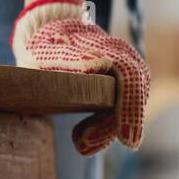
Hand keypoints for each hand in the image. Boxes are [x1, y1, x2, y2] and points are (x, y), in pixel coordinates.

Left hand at [10, 0, 150, 155]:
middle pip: (130, 98)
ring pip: (125, 108)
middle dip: (110, 126)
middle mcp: (126, 60)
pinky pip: (117, 110)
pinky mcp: (119, 87)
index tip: (126, 140)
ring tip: (80, 145)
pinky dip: (103, 128)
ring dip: (105, 130)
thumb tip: (99, 66)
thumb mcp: (49, 48)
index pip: (130, 78)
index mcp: (110, 48)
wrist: (51, 33)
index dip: (129, 110)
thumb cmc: (48, 42)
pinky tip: (85, 142)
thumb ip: (70, 57)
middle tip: (84, 144)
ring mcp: (126, 74)